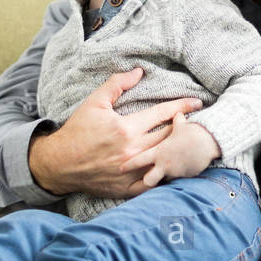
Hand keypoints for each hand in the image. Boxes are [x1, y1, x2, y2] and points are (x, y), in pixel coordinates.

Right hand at [27, 67, 202, 197]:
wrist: (59, 163)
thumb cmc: (77, 131)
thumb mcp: (94, 102)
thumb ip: (116, 84)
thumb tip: (138, 71)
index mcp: (127, 128)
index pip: (163, 114)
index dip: (182, 106)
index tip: (197, 103)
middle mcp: (133, 150)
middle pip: (170, 137)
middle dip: (186, 128)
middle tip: (200, 123)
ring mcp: (131, 171)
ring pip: (165, 160)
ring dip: (179, 151)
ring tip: (192, 145)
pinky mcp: (127, 188)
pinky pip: (153, 183)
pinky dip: (165, 175)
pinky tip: (174, 168)